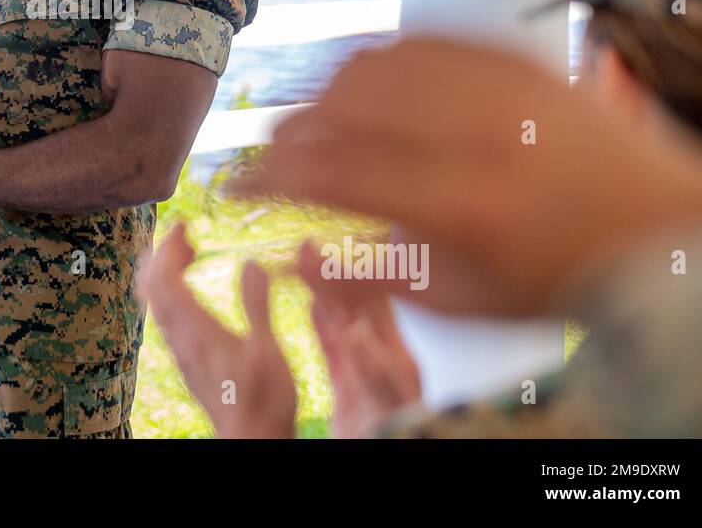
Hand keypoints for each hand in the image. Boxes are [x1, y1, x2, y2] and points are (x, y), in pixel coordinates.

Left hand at [138, 222, 296, 438]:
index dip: (167, 246)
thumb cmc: (264, 398)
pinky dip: (172, 290)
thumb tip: (250, 262)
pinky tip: (195, 290)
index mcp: (196, 330)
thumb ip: (257, 304)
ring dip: (165, 271)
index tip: (184, 225)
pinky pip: (165, 314)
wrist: (251, 438)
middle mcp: (180, 338)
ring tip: (191, 254)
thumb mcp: (268, 348)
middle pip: (150, 286)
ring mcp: (180, 349)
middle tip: (186, 237)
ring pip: (155, 300)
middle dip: (161, 253)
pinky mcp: (186, 357)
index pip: (162, 278)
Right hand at [228, 36, 701, 314]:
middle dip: (286, 127)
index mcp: (461, 205)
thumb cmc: (560, 272)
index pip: (330, 174)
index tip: (239, 183)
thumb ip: (370, 280)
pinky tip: (361, 75)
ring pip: (372, 60)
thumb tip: (292, 257)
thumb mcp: (464, 300)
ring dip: (323, 85)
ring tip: (311, 115)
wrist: (660, 222)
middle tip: (270, 149)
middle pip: (340, 105)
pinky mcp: (514, 54)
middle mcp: (475, 134)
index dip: (268, 175)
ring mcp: (497, 85)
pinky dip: (376, 50)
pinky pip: (420, 31)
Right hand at [294, 241, 420, 437]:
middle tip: (306, 247)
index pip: (369, 304)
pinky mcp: (350, 387)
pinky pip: (333, 349)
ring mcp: (366, 370)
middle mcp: (383, 357)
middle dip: (329, 275)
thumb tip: (357, 330)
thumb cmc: (399, 436)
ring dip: (321, 294)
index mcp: (397, 357)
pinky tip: (310, 305)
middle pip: (352, 306)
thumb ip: (376, 369)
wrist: (392, 453)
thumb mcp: (389, 404)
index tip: (322, 251)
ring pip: (340, 323)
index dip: (346, 275)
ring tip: (302, 262)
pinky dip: (321, 325)